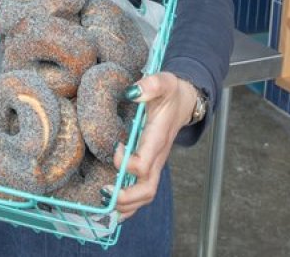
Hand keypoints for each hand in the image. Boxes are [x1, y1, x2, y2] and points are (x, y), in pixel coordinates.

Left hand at [112, 71, 198, 219]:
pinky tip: (112, 207)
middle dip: (126, 198)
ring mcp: (155, 164)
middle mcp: (157, 157)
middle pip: (147, 190)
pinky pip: (142, 193)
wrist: (184, 101)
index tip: (115, 147)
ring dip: (126, 206)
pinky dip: (128, 205)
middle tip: (104, 193)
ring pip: (145, 196)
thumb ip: (151, 84)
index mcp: (158, 139)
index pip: (145, 163)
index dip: (127, 162)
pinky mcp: (150, 166)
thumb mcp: (164, 81)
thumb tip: (132, 91)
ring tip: (104, 207)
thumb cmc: (171, 92)